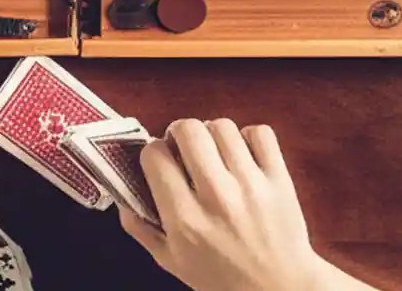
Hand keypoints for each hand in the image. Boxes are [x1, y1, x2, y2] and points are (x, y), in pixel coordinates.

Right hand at [120, 119, 375, 290]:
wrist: (278, 288)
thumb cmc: (220, 276)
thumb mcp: (170, 260)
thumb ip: (140, 228)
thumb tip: (121, 193)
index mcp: (185, 219)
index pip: (155, 155)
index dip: (152, 151)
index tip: (159, 160)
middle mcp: (216, 197)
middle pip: (188, 129)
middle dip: (178, 132)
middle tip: (182, 147)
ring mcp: (251, 185)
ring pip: (222, 126)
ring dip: (211, 133)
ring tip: (213, 152)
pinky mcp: (279, 179)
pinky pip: (260, 133)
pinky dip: (248, 137)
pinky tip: (242, 155)